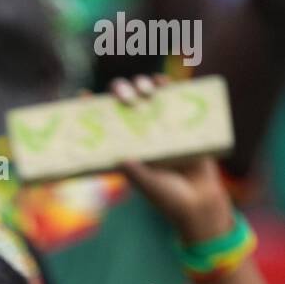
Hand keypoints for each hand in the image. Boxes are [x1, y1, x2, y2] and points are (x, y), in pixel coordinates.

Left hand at [110, 74, 233, 243]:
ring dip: (141, 85)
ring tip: (146, 91)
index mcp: (125, 149)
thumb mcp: (149, 187)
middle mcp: (139, 134)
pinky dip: (167, 86)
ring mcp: (160, 127)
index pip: (104, 125)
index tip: (84, 94)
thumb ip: (136, 173)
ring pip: (145, 95)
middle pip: (124, 102)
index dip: (93, 108)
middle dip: (121, 91)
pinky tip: (161, 81)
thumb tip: (122, 159)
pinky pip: (173, 98)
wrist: (200, 202)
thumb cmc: (169, 199)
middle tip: (126, 99)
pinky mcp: (181, 123)